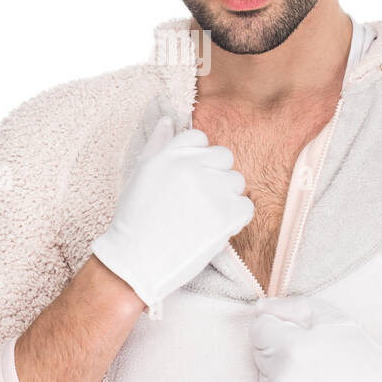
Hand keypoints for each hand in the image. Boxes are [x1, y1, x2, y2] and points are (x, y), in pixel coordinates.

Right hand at [91, 117, 253, 311]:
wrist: (136, 261)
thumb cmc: (134, 220)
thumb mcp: (141, 174)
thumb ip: (158, 144)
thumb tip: (168, 120)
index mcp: (169, 154)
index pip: (199, 138)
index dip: (198, 160)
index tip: (189, 181)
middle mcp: (191, 166)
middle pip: (223, 157)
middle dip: (216, 176)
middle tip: (198, 202)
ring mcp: (210, 189)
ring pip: (237, 181)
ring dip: (226, 198)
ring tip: (203, 217)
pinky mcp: (225, 214)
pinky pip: (246, 206)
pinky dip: (235, 219)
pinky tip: (215, 229)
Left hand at [250, 294, 381, 381]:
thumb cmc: (362, 358)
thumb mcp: (332, 318)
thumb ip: (289, 307)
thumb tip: (259, 308)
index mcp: (291, 348)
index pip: (257, 329)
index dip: (278, 328)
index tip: (299, 336)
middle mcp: (280, 379)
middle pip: (258, 353)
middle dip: (278, 350)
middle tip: (312, 357)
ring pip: (264, 379)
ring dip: (280, 375)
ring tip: (314, 378)